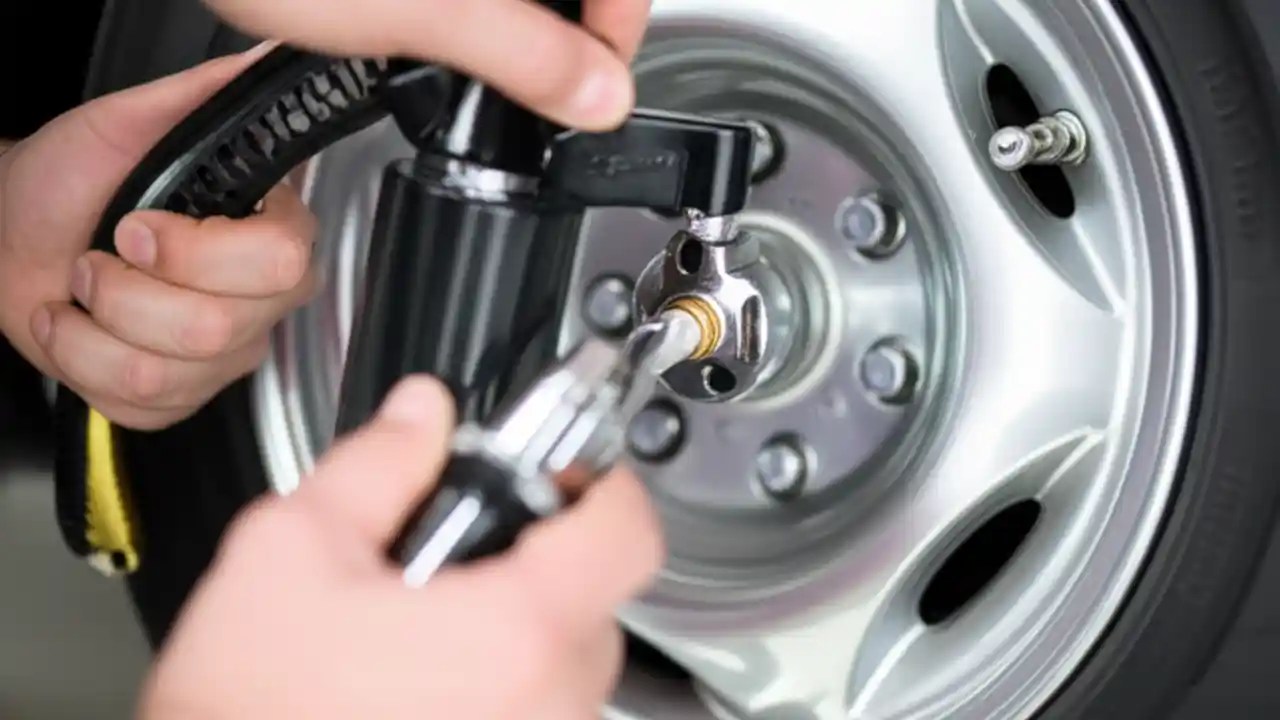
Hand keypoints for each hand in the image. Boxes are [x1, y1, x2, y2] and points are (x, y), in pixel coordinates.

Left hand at [0, 44, 315, 429]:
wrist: (14, 234)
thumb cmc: (68, 184)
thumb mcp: (126, 125)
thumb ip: (198, 97)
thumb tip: (260, 61)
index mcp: (268, 232)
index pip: (278, 263)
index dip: (195, 252)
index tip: (138, 225)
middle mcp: (260, 301)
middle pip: (218, 328)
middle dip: (126, 291)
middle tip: (105, 255)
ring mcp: (225, 356)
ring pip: (168, 370)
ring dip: (95, 326)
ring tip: (84, 288)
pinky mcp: (181, 399)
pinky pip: (139, 404)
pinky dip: (83, 364)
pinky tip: (82, 330)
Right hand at [138, 375, 664, 719]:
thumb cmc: (251, 709)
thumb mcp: (293, 552)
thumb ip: (376, 465)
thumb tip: (419, 414)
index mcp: (516, 631)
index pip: (627, 533)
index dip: (604, 485)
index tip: (572, 474)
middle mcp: (547, 701)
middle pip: (594, 598)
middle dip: (538, 561)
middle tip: (467, 551)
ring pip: (565, 662)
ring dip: (518, 630)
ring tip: (430, 627)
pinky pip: (538, 709)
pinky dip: (503, 685)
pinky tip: (427, 682)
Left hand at [203, 0, 650, 130]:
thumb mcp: (423, 18)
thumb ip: (526, 58)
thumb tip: (600, 98)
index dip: (621, 41)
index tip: (596, 91)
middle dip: (572, 40)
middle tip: (545, 92)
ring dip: (527, 31)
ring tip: (489, 66)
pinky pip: (482, 0)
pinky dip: (482, 19)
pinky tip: (446, 36)